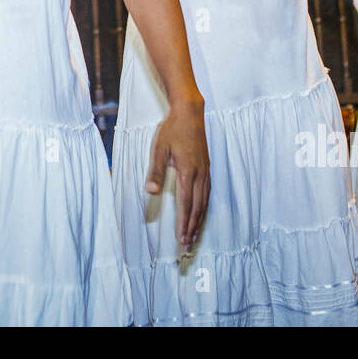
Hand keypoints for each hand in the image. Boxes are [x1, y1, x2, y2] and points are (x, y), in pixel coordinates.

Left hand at [146, 90, 210, 245]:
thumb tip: (150, 191)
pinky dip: (204, 208)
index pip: (186, 204)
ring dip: (199, 220)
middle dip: (192, 228)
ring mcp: (205, 171)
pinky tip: (201, 213)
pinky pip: (207, 193)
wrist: (190, 113)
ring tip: (194, 235)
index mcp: (187, 171)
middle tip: (187, 245)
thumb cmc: (172, 130)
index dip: (184, 223)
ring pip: (204, 202)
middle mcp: (200, 174)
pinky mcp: (207, 168)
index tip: (180, 239)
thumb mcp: (159, 149)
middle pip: (197, 207)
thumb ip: (155, 171)